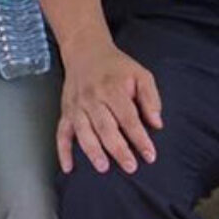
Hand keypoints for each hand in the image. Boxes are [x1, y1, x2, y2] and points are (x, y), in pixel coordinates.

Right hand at [57, 41, 161, 174]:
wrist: (86, 51)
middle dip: (118, 149)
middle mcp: (92, 98)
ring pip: (83, 132)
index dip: (139, 137)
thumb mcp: (140, 74)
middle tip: (130, 166)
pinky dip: (63, 151)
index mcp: (112, 88)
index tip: (150, 154)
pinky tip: (68, 167)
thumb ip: (150, 98)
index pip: (128, 117)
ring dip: (92, 151)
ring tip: (103, 167)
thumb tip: (157, 123)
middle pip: (105, 127)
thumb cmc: (116, 66)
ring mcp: (76, 106)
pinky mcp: (66, 112)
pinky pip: (61, 133)